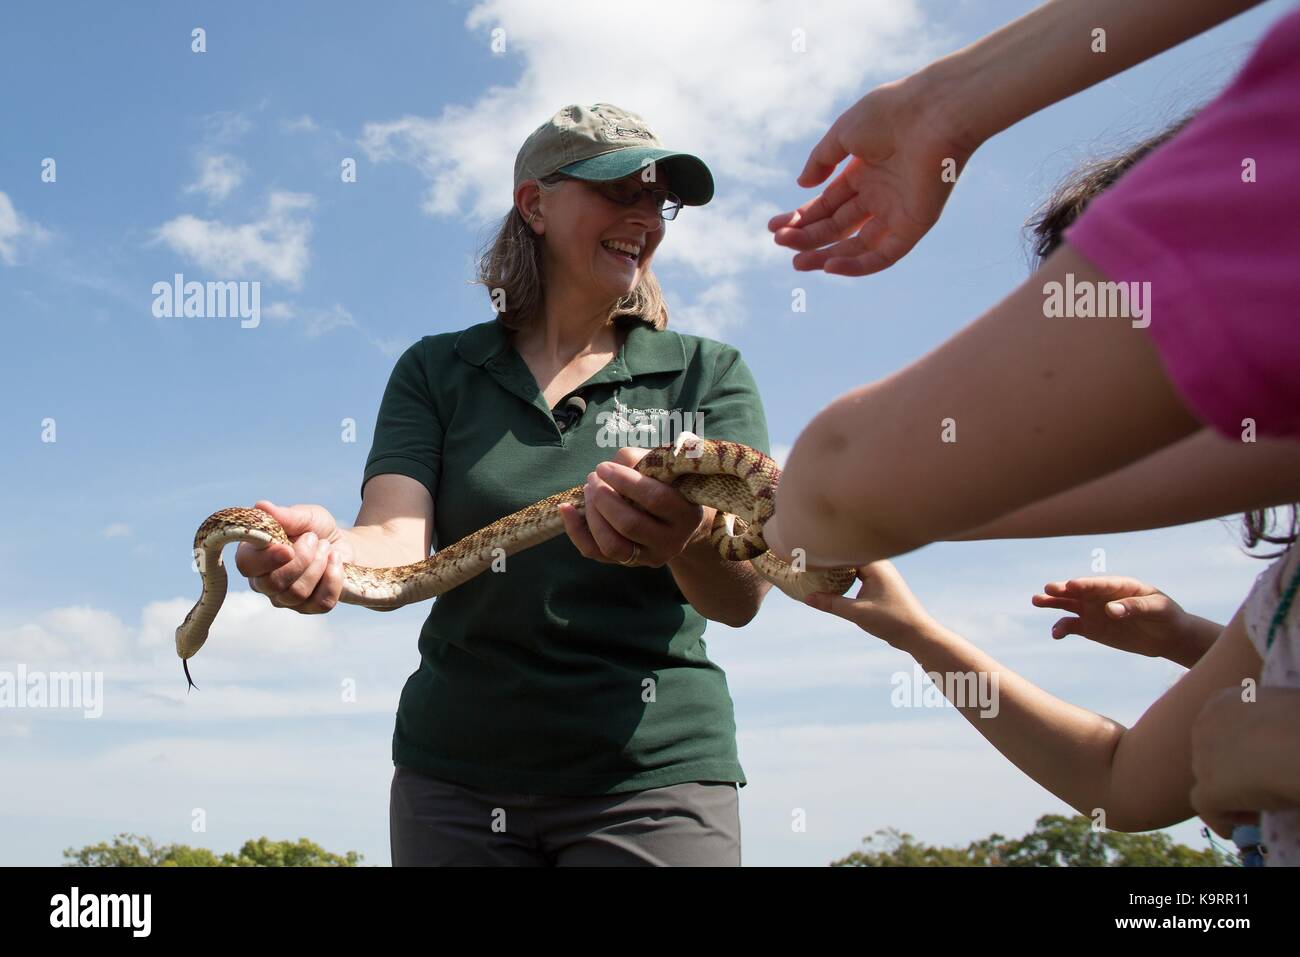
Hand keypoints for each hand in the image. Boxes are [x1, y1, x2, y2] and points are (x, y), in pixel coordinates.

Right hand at [234, 500, 354, 613]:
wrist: (343, 545)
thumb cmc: (316, 529)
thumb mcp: (305, 516)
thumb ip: (285, 515)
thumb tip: (260, 506)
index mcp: (254, 555)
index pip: (246, 565)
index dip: (267, 559)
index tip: (288, 547)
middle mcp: (263, 581)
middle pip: (273, 583)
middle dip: (301, 559)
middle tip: (314, 539)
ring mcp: (285, 599)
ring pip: (297, 593)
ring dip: (318, 565)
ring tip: (326, 548)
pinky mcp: (309, 608)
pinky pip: (321, 603)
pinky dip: (334, 579)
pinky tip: (336, 562)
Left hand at [558, 447, 709, 568]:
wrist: (681, 522)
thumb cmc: (670, 486)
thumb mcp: (665, 470)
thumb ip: (639, 461)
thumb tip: (609, 467)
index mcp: (685, 514)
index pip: (654, 498)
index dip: (624, 481)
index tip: (603, 467)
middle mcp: (670, 541)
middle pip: (630, 524)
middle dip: (604, 498)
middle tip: (593, 478)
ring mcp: (649, 557)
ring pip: (612, 544)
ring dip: (592, 514)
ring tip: (587, 490)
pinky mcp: (628, 563)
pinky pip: (595, 552)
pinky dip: (576, 530)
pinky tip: (566, 509)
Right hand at [768, 75, 974, 275]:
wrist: (934, 111)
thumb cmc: (890, 113)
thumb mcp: (844, 133)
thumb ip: (821, 160)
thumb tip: (802, 186)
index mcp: (864, 172)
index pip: (827, 204)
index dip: (801, 217)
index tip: (774, 227)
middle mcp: (880, 194)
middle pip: (837, 226)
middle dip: (808, 236)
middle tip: (780, 243)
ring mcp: (897, 212)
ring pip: (857, 245)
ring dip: (826, 255)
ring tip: (797, 262)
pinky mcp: (914, 225)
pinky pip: (884, 255)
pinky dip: (858, 265)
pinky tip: (830, 265)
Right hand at [803, 560, 934, 648]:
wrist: (917, 633)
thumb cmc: (891, 621)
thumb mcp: (857, 613)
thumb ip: (831, 604)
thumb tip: (807, 597)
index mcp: (876, 565)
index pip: (846, 551)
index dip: (827, 552)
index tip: (808, 553)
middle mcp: (879, 565)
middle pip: (848, 555)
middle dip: (830, 558)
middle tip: (807, 560)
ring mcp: (881, 574)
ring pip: (853, 565)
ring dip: (837, 568)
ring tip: (816, 571)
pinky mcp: (880, 584)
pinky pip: (858, 574)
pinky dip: (845, 577)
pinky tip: (833, 583)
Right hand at [1031, 577, 1204, 663]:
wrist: (1167, 636)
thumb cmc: (1166, 616)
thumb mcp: (1157, 609)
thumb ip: (1134, 608)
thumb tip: (1109, 610)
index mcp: (1119, 585)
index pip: (1099, 584)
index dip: (1085, 584)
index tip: (1072, 585)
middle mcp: (1101, 595)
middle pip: (1078, 591)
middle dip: (1063, 589)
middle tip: (1049, 589)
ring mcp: (1093, 611)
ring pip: (1068, 604)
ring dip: (1053, 603)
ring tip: (1037, 600)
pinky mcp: (1090, 628)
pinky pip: (1071, 626)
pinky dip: (1061, 629)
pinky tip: (1056, 633)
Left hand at [1190, 687, 1299, 838]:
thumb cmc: (1299, 720)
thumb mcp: (1281, 706)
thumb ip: (1267, 719)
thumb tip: (1275, 734)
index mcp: (1221, 702)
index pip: (1218, 728)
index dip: (1235, 748)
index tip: (1260, 761)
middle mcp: (1203, 726)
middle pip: (1209, 754)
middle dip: (1230, 770)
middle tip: (1261, 785)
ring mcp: (1201, 758)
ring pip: (1207, 780)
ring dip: (1229, 794)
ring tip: (1261, 805)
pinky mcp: (1207, 789)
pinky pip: (1205, 807)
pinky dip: (1220, 819)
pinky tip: (1235, 829)